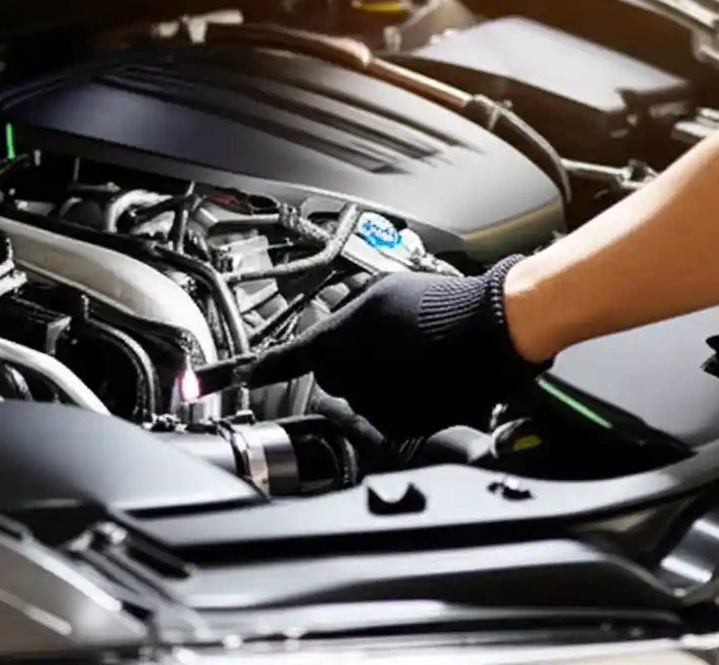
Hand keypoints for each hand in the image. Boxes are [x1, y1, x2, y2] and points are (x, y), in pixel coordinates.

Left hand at [245, 256, 545, 438]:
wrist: (488, 334)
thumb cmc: (439, 306)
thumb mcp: (382, 291)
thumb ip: (347, 311)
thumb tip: (335, 321)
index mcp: (337, 340)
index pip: (284, 359)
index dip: (254, 369)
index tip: (230, 378)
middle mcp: (349, 378)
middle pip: (329, 376)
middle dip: (347, 362)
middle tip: (385, 343)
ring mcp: (373, 406)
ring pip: (358, 397)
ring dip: (375, 381)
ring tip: (413, 358)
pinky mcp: (399, 427)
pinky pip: (384, 416)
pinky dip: (397, 400)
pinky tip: (422, 378)